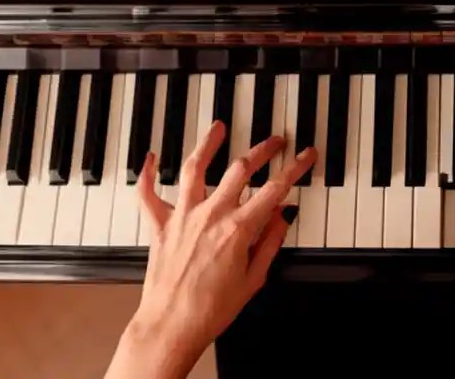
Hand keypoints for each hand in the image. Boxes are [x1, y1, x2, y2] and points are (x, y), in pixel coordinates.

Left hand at [105, 121, 316, 378]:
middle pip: (240, 169)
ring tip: (218, 128)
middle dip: (263, 149)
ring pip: (195, 168)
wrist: (171, 326)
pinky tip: (151, 157)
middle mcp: (210, 215)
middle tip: (275, 140)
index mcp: (238, 229)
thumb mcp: (254, 278)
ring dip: (208, 144)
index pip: (274, 188)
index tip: (305, 155)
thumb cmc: (211, 309)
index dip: (295, 168)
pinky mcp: (160, 226)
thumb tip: (282, 216)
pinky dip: (148, 173)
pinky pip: (148, 193)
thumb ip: (270, 242)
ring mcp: (183, 216)